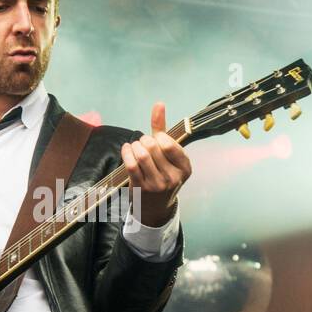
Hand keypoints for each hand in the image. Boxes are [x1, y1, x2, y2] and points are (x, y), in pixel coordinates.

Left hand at [121, 102, 190, 225]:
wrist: (155, 207)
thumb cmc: (163, 174)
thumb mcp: (169, 155)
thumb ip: (163, 129)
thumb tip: (159, 104)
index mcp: (185, 168)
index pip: (169, 145)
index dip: (159, 137)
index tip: (155, 138)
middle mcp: (173, 177)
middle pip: (153, 147)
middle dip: (144, 140)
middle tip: (142, 143)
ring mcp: (157, 185)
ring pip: (141, 155)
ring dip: (134, 146)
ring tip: (134, 146)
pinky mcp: (141, 188)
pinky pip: (131, 165)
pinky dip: (126, 152)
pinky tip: (127, 149)